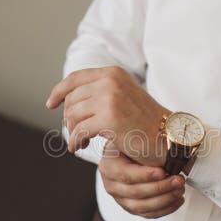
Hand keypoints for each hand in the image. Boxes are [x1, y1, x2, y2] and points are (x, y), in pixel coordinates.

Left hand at [45, 66, 168, 166]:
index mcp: (113, 73)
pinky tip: (79, 147)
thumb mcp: (124, 96)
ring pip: (73, 115)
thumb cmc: (146, 121)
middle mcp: (110, 81)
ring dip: (72, 131)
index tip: (50, 103)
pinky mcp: (109, 119)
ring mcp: (110, 99)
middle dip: (69, 118)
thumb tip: (67, 99)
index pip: (76, 78)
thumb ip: (100, 92)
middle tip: (76, 132)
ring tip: (80, 141)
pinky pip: (79, 131)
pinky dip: (75, 141)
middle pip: (72, 99)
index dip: (59, 91)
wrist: (169, 136)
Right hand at [99, 141, 185, 218]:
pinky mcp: (131, 208)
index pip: (126, 174)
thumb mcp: (131, 139)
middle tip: (178, 180)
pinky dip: (165, 209)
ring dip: (165, 200)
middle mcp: (111, 185)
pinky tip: (177, 200)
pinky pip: (148, 214)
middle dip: (161, 187)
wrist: (123, 155)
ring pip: (142, 206)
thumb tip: (166, 149)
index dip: (145, 175)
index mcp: (109, 166)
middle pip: (136, 192)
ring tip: (180, 189)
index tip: (163, 171)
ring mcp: (120, 199)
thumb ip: (142, 145)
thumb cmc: (129, 145)